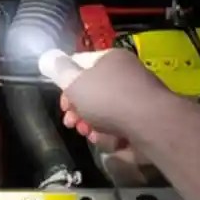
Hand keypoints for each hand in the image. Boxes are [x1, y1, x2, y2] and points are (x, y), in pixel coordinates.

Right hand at [39, 48, 170, 152]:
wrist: (151, 125)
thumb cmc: (109, 99)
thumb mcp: (74, 82)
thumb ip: (59, 72)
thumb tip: (48, 58)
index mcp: (110, 59)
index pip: (80, 65)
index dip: (66, 85)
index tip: (63, 103)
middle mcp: (126, 75)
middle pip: (93, 93)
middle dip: (79, 111)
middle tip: (71, 123)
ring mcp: (138, 98)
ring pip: (105, 114)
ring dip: (94, 126)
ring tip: (91, 134)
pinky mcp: (145, 121)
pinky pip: (121, 128)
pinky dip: (112, 136)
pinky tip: (110, 141)